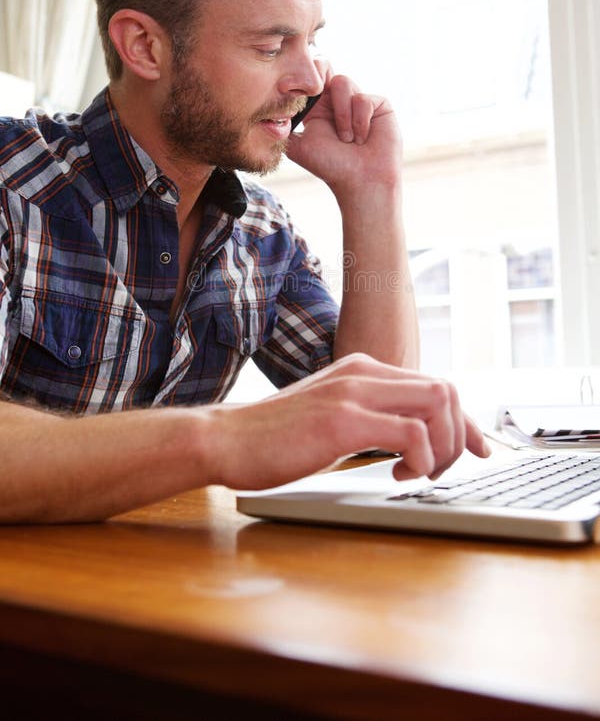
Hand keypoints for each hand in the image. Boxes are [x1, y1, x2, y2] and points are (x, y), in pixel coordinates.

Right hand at [204, 353, 490, 490]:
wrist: (224, 440)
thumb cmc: (272, 438)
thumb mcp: (329, 417)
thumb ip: (367, 417)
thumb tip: (408, 440)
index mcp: (362, 370)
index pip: (435, 385)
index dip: (464, 420)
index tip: (478, 450)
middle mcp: (363, 373)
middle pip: (446, 390)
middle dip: (459, 436)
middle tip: (439, 471)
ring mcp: (353, 393)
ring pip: (438, 405)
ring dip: (443, 448)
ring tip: (418, 473)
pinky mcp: (344, 421)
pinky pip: (412, 433)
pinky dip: (421, 458)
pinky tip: (398, 475)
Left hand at [285, 71, 402, 198]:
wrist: (361, 181)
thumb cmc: (331, 167)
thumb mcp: (298, 147)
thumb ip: (283, 129)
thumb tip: (265, 114)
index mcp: (317, 107)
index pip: (307, 78)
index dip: (300, 79)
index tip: (289, 89)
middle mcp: (337, 100)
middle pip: (324, 66)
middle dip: (318, 80)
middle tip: (317, 98)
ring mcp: (358, 100)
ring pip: (342, 82)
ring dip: (341, 115)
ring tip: (346, 140)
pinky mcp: (378, 104)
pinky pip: (362, 99)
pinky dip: (359, 121)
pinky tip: (362, 139)